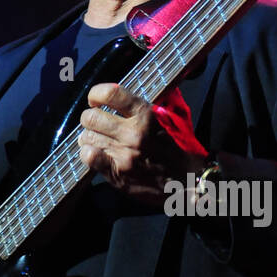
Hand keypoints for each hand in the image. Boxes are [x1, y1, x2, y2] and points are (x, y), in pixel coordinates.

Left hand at [78, 82, 208, 208]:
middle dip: (89, 119)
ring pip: (87, 137)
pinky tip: (94, 154)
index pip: (111, 94)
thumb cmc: (180, 151)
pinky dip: (87, 154)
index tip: (95, 101)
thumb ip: (150, 106)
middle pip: (91, 117)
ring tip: (97, 141)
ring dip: (88, 138)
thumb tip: (128, 95)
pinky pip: (88, 157)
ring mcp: (125, 154)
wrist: (188, 183)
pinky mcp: (118, 174)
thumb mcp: (172, 120)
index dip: (96, 95)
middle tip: (95, 124)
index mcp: (147, 116)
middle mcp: (134, 133)